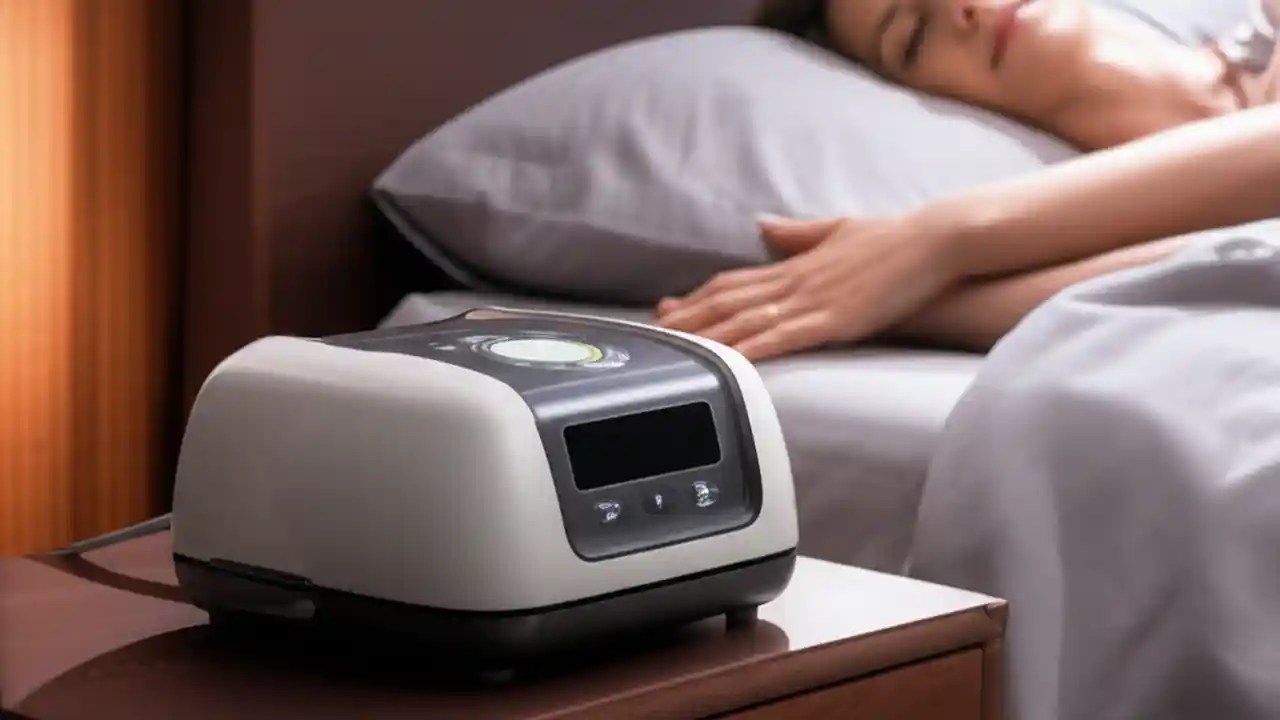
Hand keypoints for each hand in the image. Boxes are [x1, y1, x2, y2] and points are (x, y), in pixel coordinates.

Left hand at [655, 213, 960, 360]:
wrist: (936, 240)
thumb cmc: (894, 239)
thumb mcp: (837, 229)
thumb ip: (797, 233)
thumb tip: (764, 225)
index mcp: (793, 265)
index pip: (731, 283)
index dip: (695, 299)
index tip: (666, 311)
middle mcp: (794, 282)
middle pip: (725, 303)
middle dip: (686, 322)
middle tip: (649, 338)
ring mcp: (811, 300)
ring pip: (744, 322)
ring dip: (707, 339)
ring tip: (674, 354)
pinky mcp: (833, 319)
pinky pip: (782, 338)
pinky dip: (752, 350)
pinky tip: (730, 363)